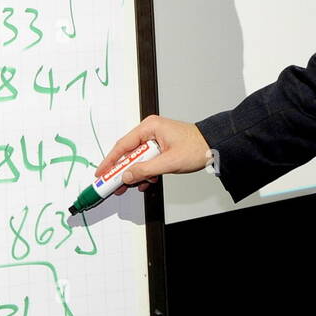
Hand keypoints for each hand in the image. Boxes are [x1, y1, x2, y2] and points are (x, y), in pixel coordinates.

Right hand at [95, 114, 210, 194]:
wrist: (214, 147)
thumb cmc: (196, 147)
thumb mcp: (168, 162)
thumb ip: (145, 170)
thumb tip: (126, 176)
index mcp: (150, 127)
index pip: (123, 145)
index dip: (110, 161)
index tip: (100, 173)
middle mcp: (150, 131)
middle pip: (128, 153)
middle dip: (122, 171)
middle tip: (111, 185)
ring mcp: (155, 139)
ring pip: (137, 159)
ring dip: (135, 174)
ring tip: (129, 187)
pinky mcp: (160, 148)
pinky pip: (147, 161)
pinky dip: (145, 173)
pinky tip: (145, 183)